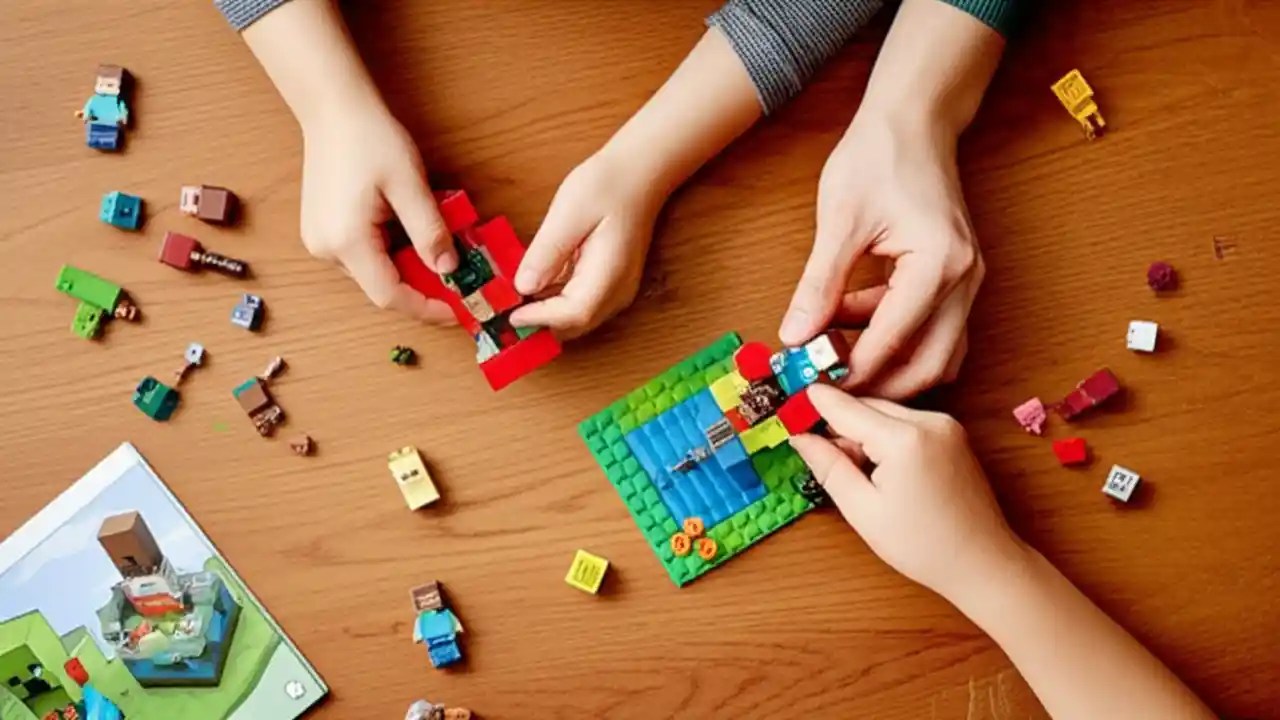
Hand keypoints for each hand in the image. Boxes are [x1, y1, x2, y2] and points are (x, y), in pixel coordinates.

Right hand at [299, 107, 457, 321]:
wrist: (332, 107)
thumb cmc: (368, 137)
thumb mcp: (410, 185)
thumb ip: (430, 232)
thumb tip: (449, 269)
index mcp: (346, 241)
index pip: (390, 296)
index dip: (426, 308)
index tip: (456, 310)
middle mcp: (326, 248)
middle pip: (381, 286)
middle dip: (421, 285)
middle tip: (457, 275)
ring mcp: (320, 240)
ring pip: (373, 270)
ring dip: (408, 265)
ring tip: (437, 245)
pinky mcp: (323, 229)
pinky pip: (363, 254)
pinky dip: (391, 251)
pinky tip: (409, 232)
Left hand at [509, 153, 663, 337]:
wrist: (640, 173)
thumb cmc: (609, 185)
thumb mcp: (569, 213)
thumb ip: (547, 253)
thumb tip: (523, 286)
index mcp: (610, 273)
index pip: (573, 313)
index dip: (540, 319)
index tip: (511, 313)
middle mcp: (618, 290)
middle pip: (576, 325)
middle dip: (541, 323)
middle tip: (506, 312)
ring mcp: (617, 288)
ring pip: (577, 318)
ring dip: (546, 314)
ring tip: (514, 300)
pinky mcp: (610, 282)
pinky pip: (580, 302)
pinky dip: (556, 301)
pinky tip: (535, 284)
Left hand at [779, 115, 982, 398]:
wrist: (914, 120)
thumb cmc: (878, 157)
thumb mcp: (839, 221)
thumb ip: (820, 285)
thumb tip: (794, 337)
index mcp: (940, 266)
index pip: (893, 341)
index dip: (851, 371)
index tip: (814, 388)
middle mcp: (965, 280)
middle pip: (930, 364)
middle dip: (879, 385)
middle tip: (829, 393)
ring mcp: (966, 280)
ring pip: (937, 352)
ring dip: (889, 365)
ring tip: (833, 362)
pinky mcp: (955, 278)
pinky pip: (931, 328)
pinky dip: (893, 338)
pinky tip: (847, 327)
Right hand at [790, 385, 1022, 599]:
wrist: (983, 562)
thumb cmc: (923, 546)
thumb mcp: (863, 510)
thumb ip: (829, 466)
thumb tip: (799, 436)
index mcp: (904, 439)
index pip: (845, 408)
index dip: (812, 406)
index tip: (786, 406)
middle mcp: (929, 420)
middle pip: (866, 406)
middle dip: (838, 424)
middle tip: (817, 453)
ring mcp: (945, 424)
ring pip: (885, 412)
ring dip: (862, 431)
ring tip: (855, 472)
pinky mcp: (952, 433)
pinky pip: (905, 422)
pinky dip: (884, 435)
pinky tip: (880, 468)